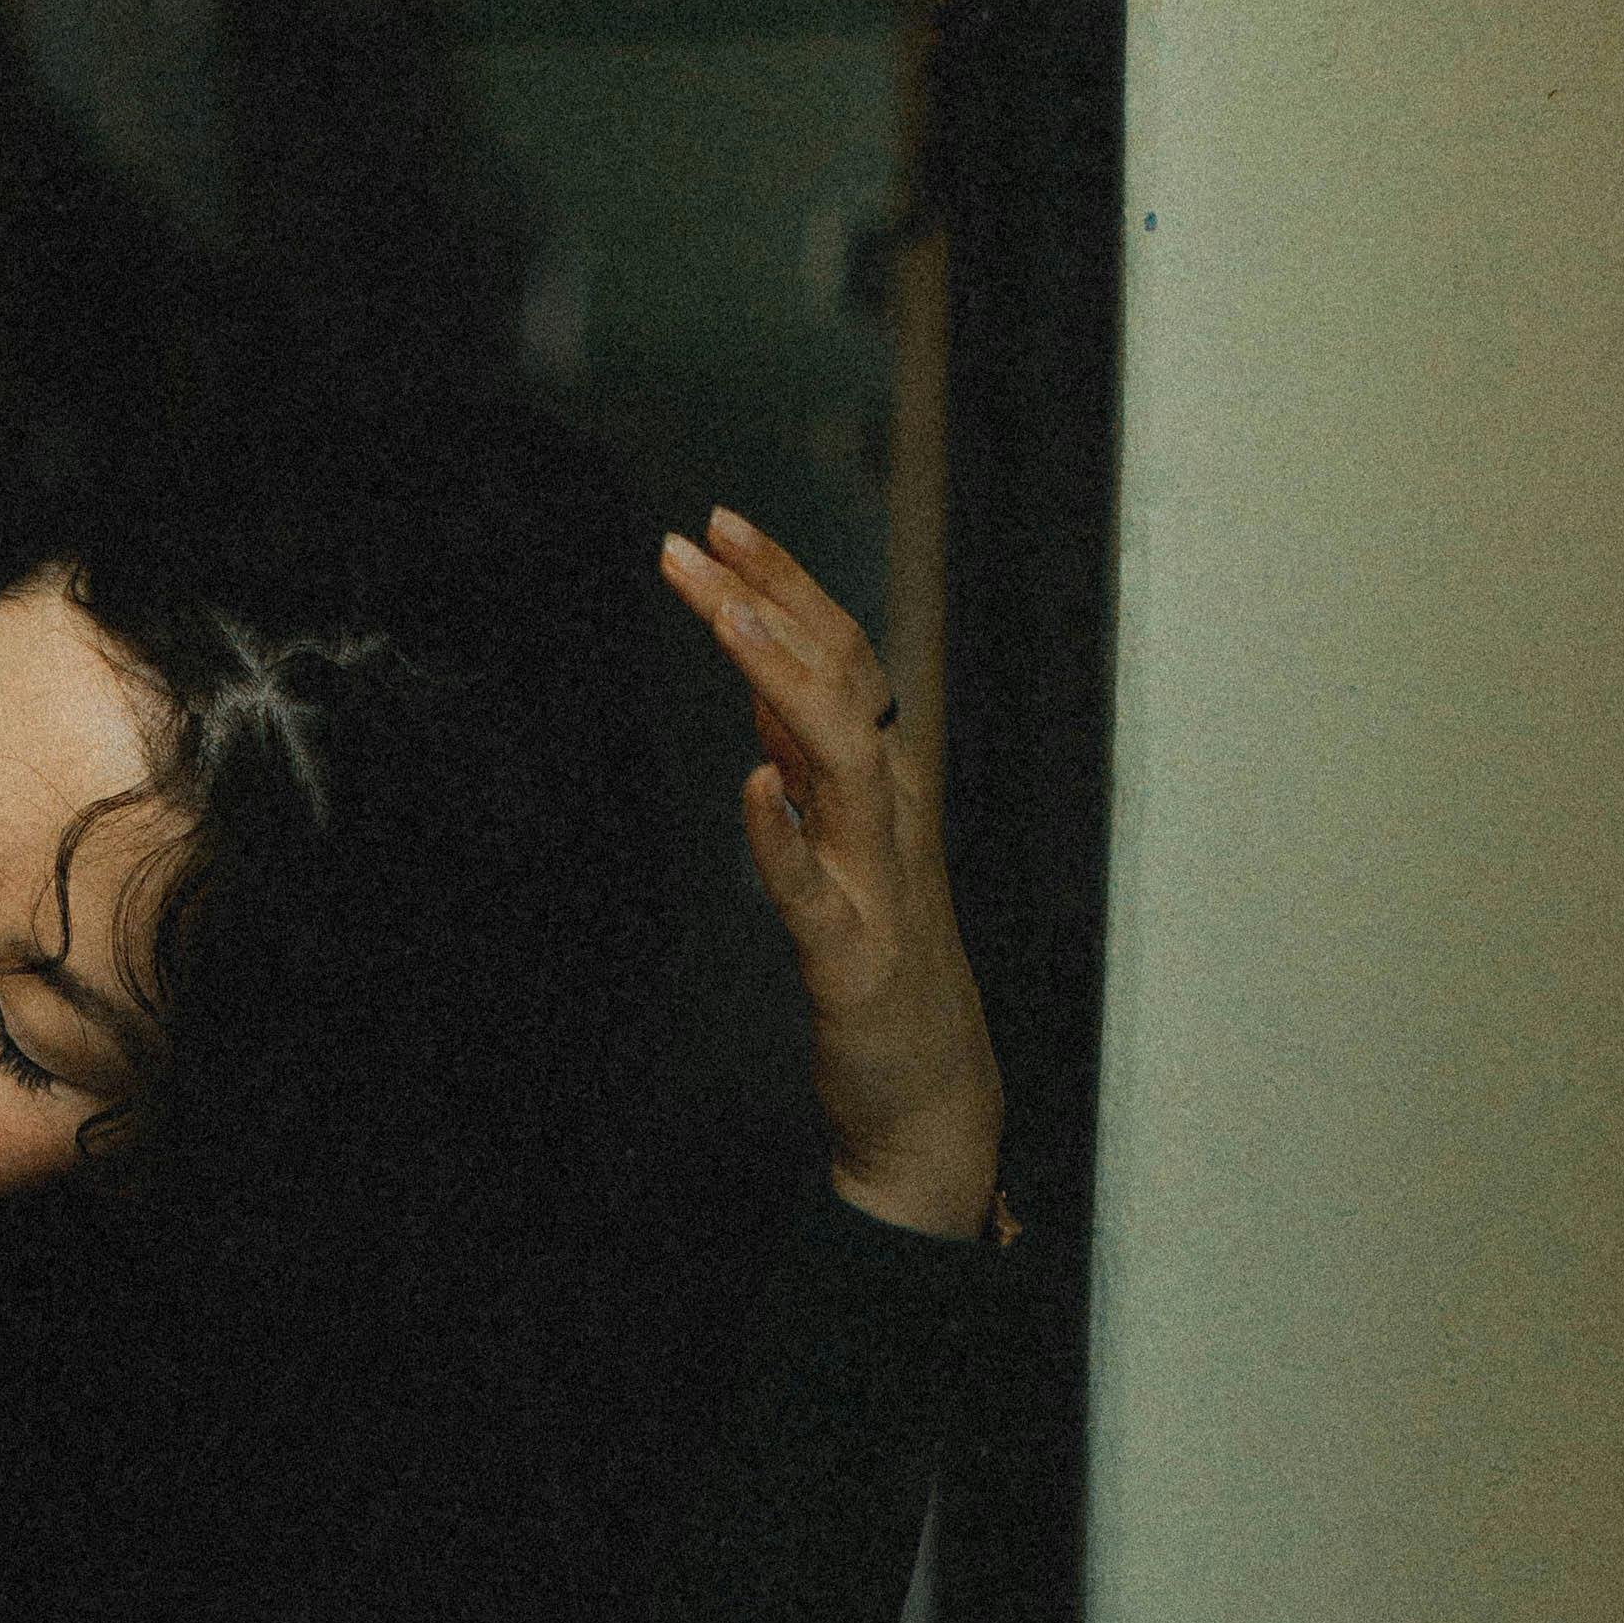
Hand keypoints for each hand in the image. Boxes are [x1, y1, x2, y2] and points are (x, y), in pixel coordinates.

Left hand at [661, 509, 1004, 1241]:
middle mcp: (888, 815)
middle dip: (772, 600)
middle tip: (696, 540)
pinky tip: (751, 788)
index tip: (719, 525)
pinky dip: (783, 838)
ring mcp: (876, 885)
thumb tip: (768, 691)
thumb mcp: (837, 844)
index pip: (840, 655)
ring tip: (726, 619)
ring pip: (843, 762)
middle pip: (843, 680)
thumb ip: (806, 767)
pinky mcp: (852, 961)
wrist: (927, 1097)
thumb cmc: (881, 968)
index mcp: (881, 784)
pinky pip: (816, 892)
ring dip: (785, 683)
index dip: (785, 584)